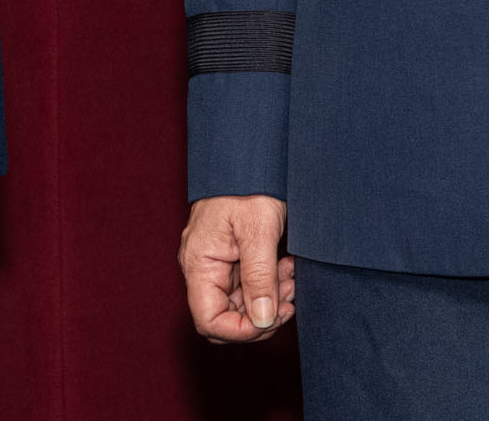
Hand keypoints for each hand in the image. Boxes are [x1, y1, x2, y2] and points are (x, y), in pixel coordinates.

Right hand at [181, 195, 292, 341]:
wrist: (249, 157)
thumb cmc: (248, 185)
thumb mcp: (258, 230)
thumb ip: (259, 278)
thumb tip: (263, 320)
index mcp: (198, 263)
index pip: (209, 321)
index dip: (242, 330)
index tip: (274, 316)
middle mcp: (201, 268)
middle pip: (225, 318)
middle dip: (260, 316)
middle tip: (289, 294)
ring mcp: (215, 264)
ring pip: (239, 305)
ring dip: (269, 299)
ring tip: (290, 275)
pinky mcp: (229, 259)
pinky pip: (247, 287)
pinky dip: (268, 285)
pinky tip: (285, 268)